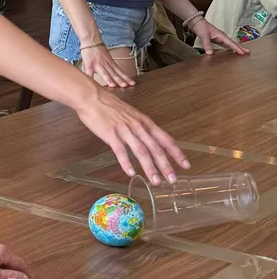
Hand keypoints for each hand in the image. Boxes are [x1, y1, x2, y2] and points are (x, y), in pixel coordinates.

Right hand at [74, 87, 188, 183]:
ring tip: (155, 181)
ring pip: (141, 151)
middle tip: (173, 180)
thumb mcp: (131, 115)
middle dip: (166, 165)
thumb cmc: (109, 106)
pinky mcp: (110, 134)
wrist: (91, 97)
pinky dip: (126, 163)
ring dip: (149, 168)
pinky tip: (131, 173)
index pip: (166, 139)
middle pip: (156, 148)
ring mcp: (124, 130)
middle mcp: (138, 127)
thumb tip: (149, 140)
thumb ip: (140, 127)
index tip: (185, 165)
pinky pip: (120, 150)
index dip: (177, 153)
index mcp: (145, 122)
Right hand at [79, 42, 134, 87]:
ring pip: (105, 73)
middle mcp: (106, 65)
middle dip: (120, 80)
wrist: (92, 40)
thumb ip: (110, 65)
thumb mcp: (107, 57)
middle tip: (126, 86)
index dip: (126, 78)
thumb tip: (113, 73)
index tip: (132, 84)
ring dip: (109, 80)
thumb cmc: (98, 49)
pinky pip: (90, 73)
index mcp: (111, 63)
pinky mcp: (89, 65)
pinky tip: (93, 84)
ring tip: (113, 86)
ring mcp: (98, 65)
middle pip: (115, 74)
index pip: (120, 72)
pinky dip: (91, 79)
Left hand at [189, 18, 249, 55]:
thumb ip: (207, 44)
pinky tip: (230, 51)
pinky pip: (224, 45)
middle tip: (248, 53)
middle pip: (233, 43)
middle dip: (240, 48)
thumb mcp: (204, 36)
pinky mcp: (215, 39)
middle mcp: (222, 37)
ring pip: (229, 44)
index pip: (231, 43)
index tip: (243, 53)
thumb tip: (210, 53)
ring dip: (235, 48)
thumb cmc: (201, 26)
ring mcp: (219, 38)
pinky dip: (228, 48)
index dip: (237, 48)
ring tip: (241, 53)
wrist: (196, 22)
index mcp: (221, 35)